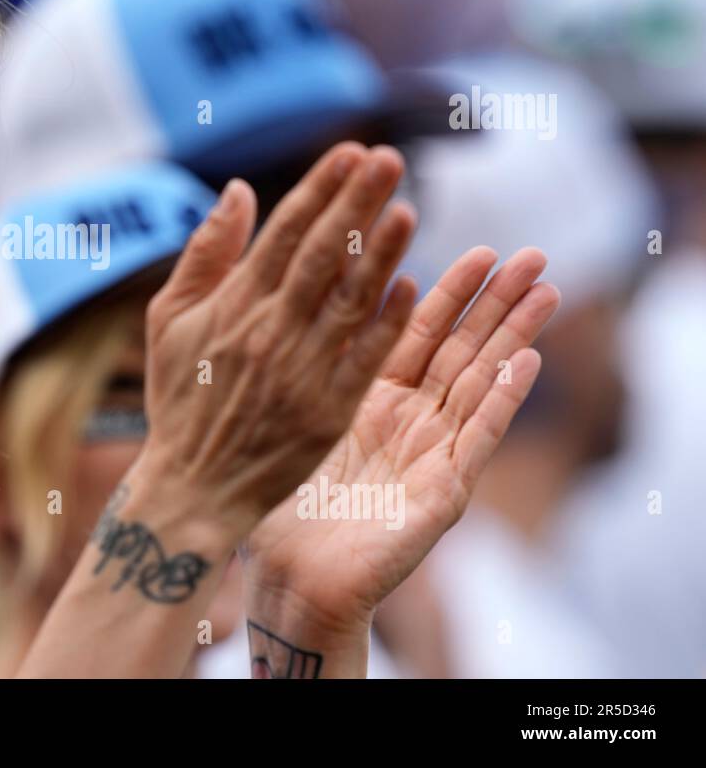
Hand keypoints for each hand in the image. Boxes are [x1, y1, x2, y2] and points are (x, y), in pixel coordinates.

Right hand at [132, 142, 418, 544]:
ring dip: (381, 253)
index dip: (320, 190)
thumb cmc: (181, 395)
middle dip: (356, 204)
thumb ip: (207, 252)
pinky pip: (364, 357)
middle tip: (389, 159)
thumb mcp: (168, 318)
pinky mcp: (328, 409)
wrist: (194, 484)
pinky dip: (386, 321)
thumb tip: (241, 189)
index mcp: (232, 305)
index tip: (351, 151)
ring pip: (349, 300)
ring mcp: (301, 370)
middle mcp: (269, 331)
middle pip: (321, 256)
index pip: (283, 233)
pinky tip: (410, 285)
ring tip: (408, 207)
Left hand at [239, 245, 559, 633]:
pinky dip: (502, 399)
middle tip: (532, 254)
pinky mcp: (444, 491)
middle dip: (497, 301)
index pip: (416, 330)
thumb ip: (311, 360)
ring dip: (514, 337)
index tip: (481, 248)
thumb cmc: (278, 501)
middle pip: (460, 348)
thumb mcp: (294, 416)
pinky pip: (476, 437)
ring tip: (547, 290)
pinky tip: (528, 362)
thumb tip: (306, 291)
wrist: (289, 577)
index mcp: (370, 397)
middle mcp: (409, 420)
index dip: (447, 289)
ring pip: (479, 382)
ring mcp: (432, 454)